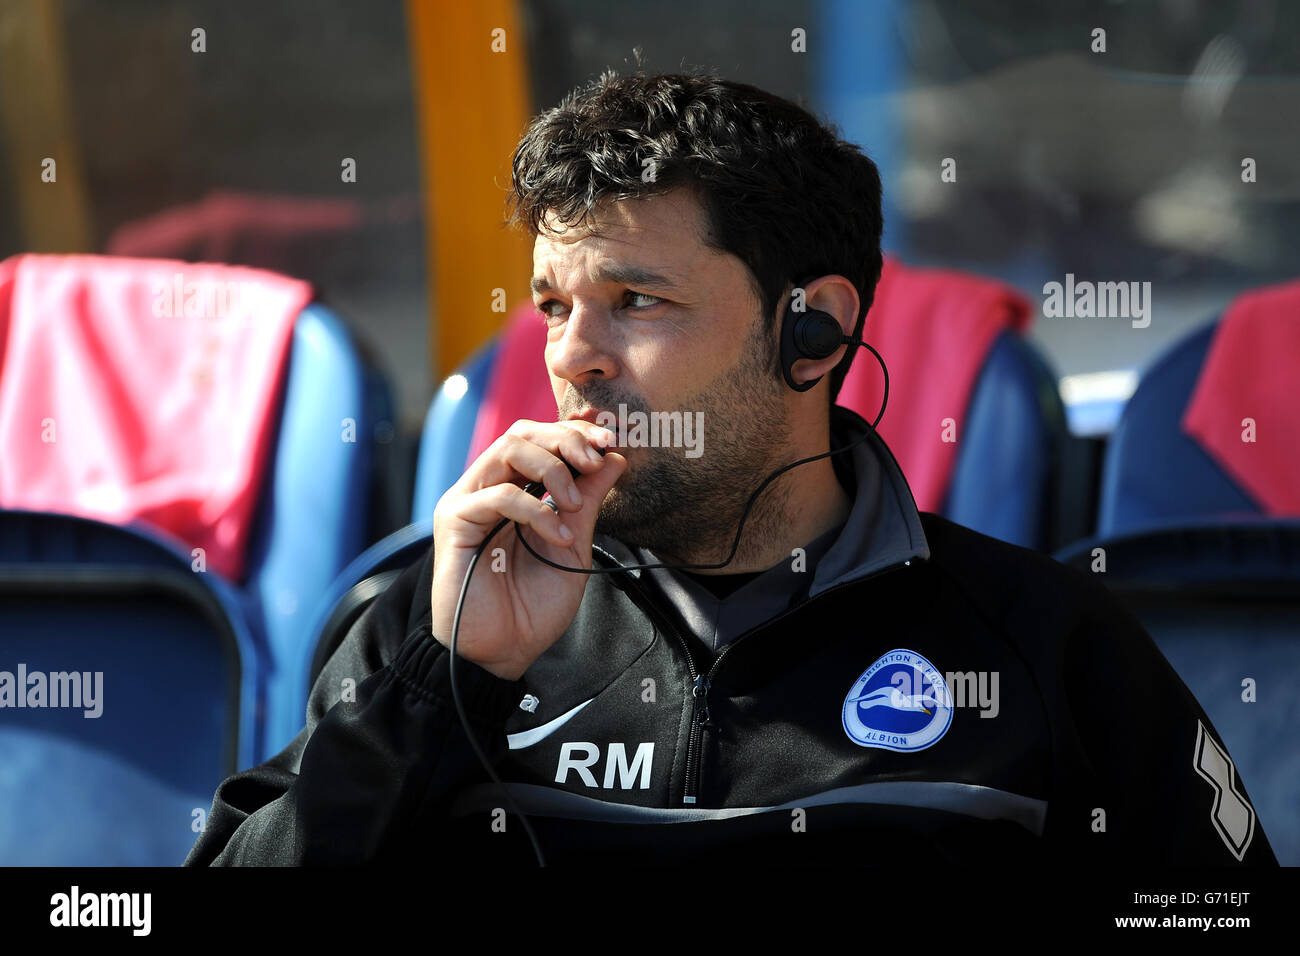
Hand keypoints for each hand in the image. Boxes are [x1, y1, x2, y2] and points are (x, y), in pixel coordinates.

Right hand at [430, 419, 627, 679]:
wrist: (502, 654)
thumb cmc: (531, 607)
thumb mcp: (573, 546)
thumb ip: (588, 501)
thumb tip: (615, 458)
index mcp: (514, 491)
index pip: (540, 439)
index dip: (576, 433)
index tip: (612, 443)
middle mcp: (487, 488)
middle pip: (523, 433)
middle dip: (566, 440)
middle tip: (596, 461)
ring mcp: (468, 502)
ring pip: (509, 449)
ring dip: (553, 469)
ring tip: (575, 506)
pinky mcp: (455, 522)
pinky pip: (499, 495)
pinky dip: (537, 511)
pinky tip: (559, 536)